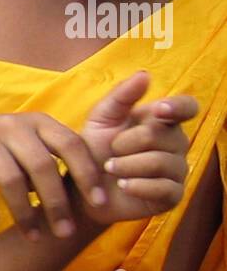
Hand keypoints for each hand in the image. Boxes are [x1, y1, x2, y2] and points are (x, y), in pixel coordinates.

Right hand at [0, 109, 104, 238]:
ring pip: (9, 179)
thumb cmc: (1, 144)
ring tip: (33, 236)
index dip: (87, 173)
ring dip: (23, 213)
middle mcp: (12, 126)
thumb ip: (58, 159)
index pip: (71, 144)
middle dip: (56, 204)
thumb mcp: (31, 140)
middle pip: (41, 166)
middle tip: (66, 233)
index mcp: (37, 122)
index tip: (99, 203)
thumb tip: (93, 193)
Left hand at [80, 71, 196, 224]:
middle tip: (110, 151)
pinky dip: (138, 186)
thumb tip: (145, 74)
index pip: (187, 107)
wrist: (83, 187)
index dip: (177, 107)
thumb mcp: (102, 118)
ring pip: (161, 162)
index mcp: (163, 120)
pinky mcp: (172, 196)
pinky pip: (164, 189)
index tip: (159, 110)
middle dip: (128, 143)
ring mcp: (177, 170)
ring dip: (128, 166)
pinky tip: (122, 185)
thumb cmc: (95, 148)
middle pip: (163, 136)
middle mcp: (176, 143)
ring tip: (110, 169)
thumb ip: (122, 96)